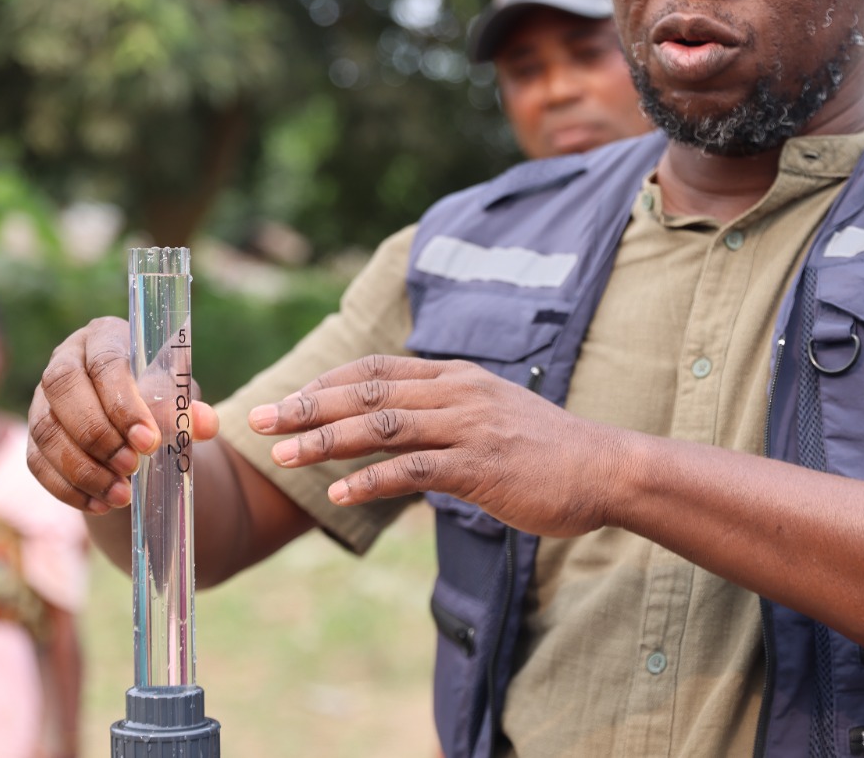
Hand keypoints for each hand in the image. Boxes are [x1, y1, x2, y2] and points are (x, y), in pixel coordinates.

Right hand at [27, 317, 219, 513]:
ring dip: (83, 468)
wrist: (134, 424)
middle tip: (131, 467)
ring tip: (121, 495)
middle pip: (61, 387)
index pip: (104, 363)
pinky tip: (101, 504)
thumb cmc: (156, 398)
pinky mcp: (33, 436)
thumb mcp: (177, 398)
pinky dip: (68, 488)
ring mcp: (42, 398)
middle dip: (96, 433)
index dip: (123, 404)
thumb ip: (189, 409)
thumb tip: (206, 424)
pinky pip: (37, 463)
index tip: (149, 442)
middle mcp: (65, 360)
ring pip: (46, 430)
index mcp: (104, 337)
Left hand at [247, 355, 624, 538]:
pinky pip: (413, 470)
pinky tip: (339, 494)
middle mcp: (455, 392)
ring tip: (282, 456)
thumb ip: (441, 414)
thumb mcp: (487, 416)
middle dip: (306, 405)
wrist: (605, 469)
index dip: (325, 382)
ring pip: (380, 425)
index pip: (374, 369)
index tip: (285, 398)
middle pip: (365, 392)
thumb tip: (394, 428)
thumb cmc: (544, 451)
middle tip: (258, 419)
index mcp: (452, 376)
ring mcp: (468, 426)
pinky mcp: (480, 465)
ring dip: (325, 440)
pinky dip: (371, 480)